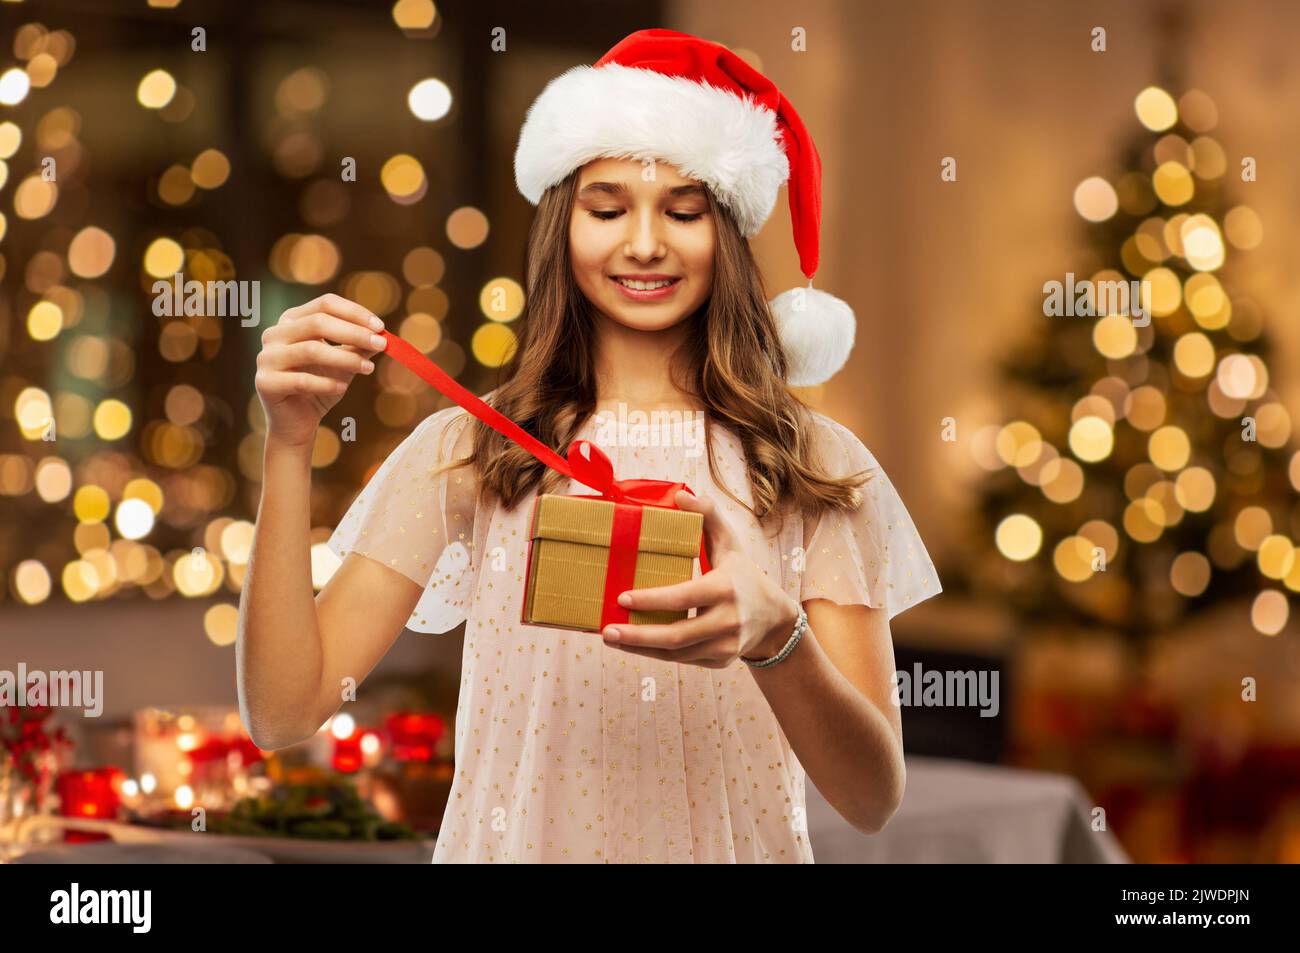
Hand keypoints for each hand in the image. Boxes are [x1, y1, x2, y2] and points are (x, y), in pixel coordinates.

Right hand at [255, 293, 387, 447]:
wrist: (298, 422)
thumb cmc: (321, 386)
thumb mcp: (344, 362)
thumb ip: (359, 346)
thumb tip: (383, 335)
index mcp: (291, 321)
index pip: (324, 304)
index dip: (354, 313)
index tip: (380, 326)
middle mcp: (274, 334)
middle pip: (318, 322)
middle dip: (354, 332)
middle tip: (381, 344)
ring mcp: (266, 358)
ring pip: (311, 350)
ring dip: (346, 358)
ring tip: (368, 368)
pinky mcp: (265, 383)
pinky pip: (301, 380)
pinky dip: (326, 383)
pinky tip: (343, 388)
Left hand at [601, 490, 800, 668]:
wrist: (774, 619)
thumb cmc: (743, 575)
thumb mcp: (730, 543)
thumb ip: (708, 516)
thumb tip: (680, 496)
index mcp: (726, 589)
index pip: (683, 597)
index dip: (652, 600)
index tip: (621, 598)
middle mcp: (727, 621)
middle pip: (676, 635)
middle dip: (637, 636)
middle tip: (607, 631)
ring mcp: (725, 645)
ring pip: (676, 653)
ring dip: (640, 649)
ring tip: (612, 638)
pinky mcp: (719, 661)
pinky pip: (682, 660)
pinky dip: (655, 654)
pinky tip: (634, 646)